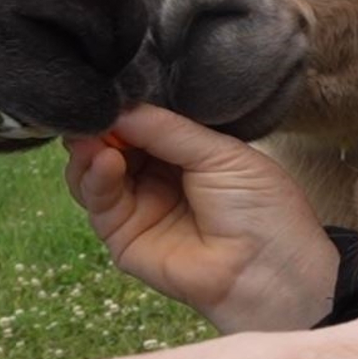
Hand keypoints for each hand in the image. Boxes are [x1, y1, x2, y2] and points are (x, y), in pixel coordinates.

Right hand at [65, 104, 336, 332]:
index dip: (125, 107)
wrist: (269, 270)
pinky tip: (102, 158)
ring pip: (95, 170)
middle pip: (113, 143)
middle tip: (88, 107)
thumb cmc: (262, 209)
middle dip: (99, 125)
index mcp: (189, 152)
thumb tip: (120, 106)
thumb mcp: (221, 153)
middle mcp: (160, 176)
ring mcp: (140, 206)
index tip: (106, 88)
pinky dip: (94, 176)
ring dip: (89, 148)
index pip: (144, 122)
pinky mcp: (123, 236)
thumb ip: (168, 129)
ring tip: (91, 133)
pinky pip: (98, 201)